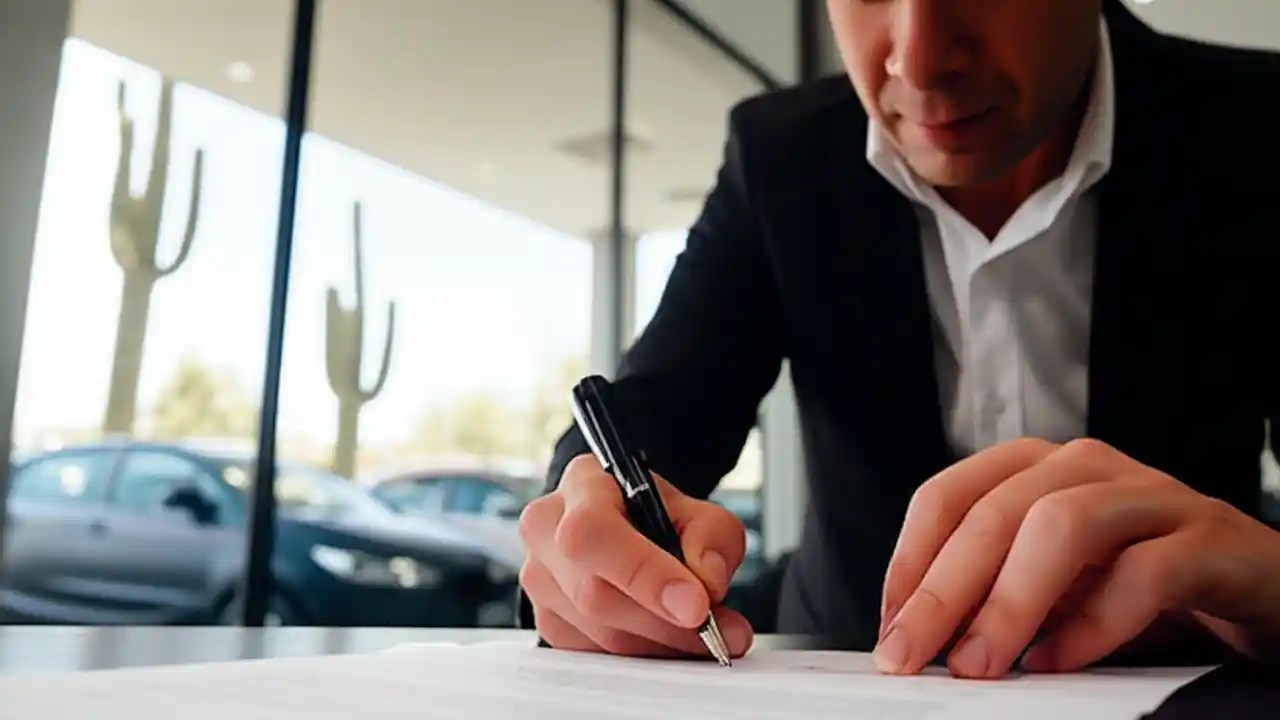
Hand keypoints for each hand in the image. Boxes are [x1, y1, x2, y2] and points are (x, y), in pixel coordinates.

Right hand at [518, 454, 753, 657]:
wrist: (623, 522)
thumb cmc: (653, 514)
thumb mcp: (698, 510)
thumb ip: (712, 538)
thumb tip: (704, 584)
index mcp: (581, 486)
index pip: (593, 533)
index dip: (644, 574)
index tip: (696, 606)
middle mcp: (546, 530)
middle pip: (594, 594)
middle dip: (665, 623)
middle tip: (719, 632)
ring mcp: (539, 579)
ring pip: (598, 632)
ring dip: (661, 645)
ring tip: (707, 638)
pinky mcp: (548, 621)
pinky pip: (595, 654)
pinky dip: (642, 655)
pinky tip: (669, 641)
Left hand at [875, 437, 1279, 678]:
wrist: (1258, 582)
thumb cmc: (1144, 579)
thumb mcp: (1055, 582)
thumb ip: (996, 594)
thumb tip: (919, 637)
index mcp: (1036, 469)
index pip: (947, 497)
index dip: (909, 561)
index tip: (889, 625)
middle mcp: (1085, 468)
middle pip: (993, 514)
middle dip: (941, 591)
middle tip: (911, 655)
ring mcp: (1149, 496)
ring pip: (1060, 527)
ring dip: (1009, 602)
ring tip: (979, 663)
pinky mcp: (1208, 539)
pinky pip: (1143, 573)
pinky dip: (1094, 623)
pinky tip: (1061, 662)